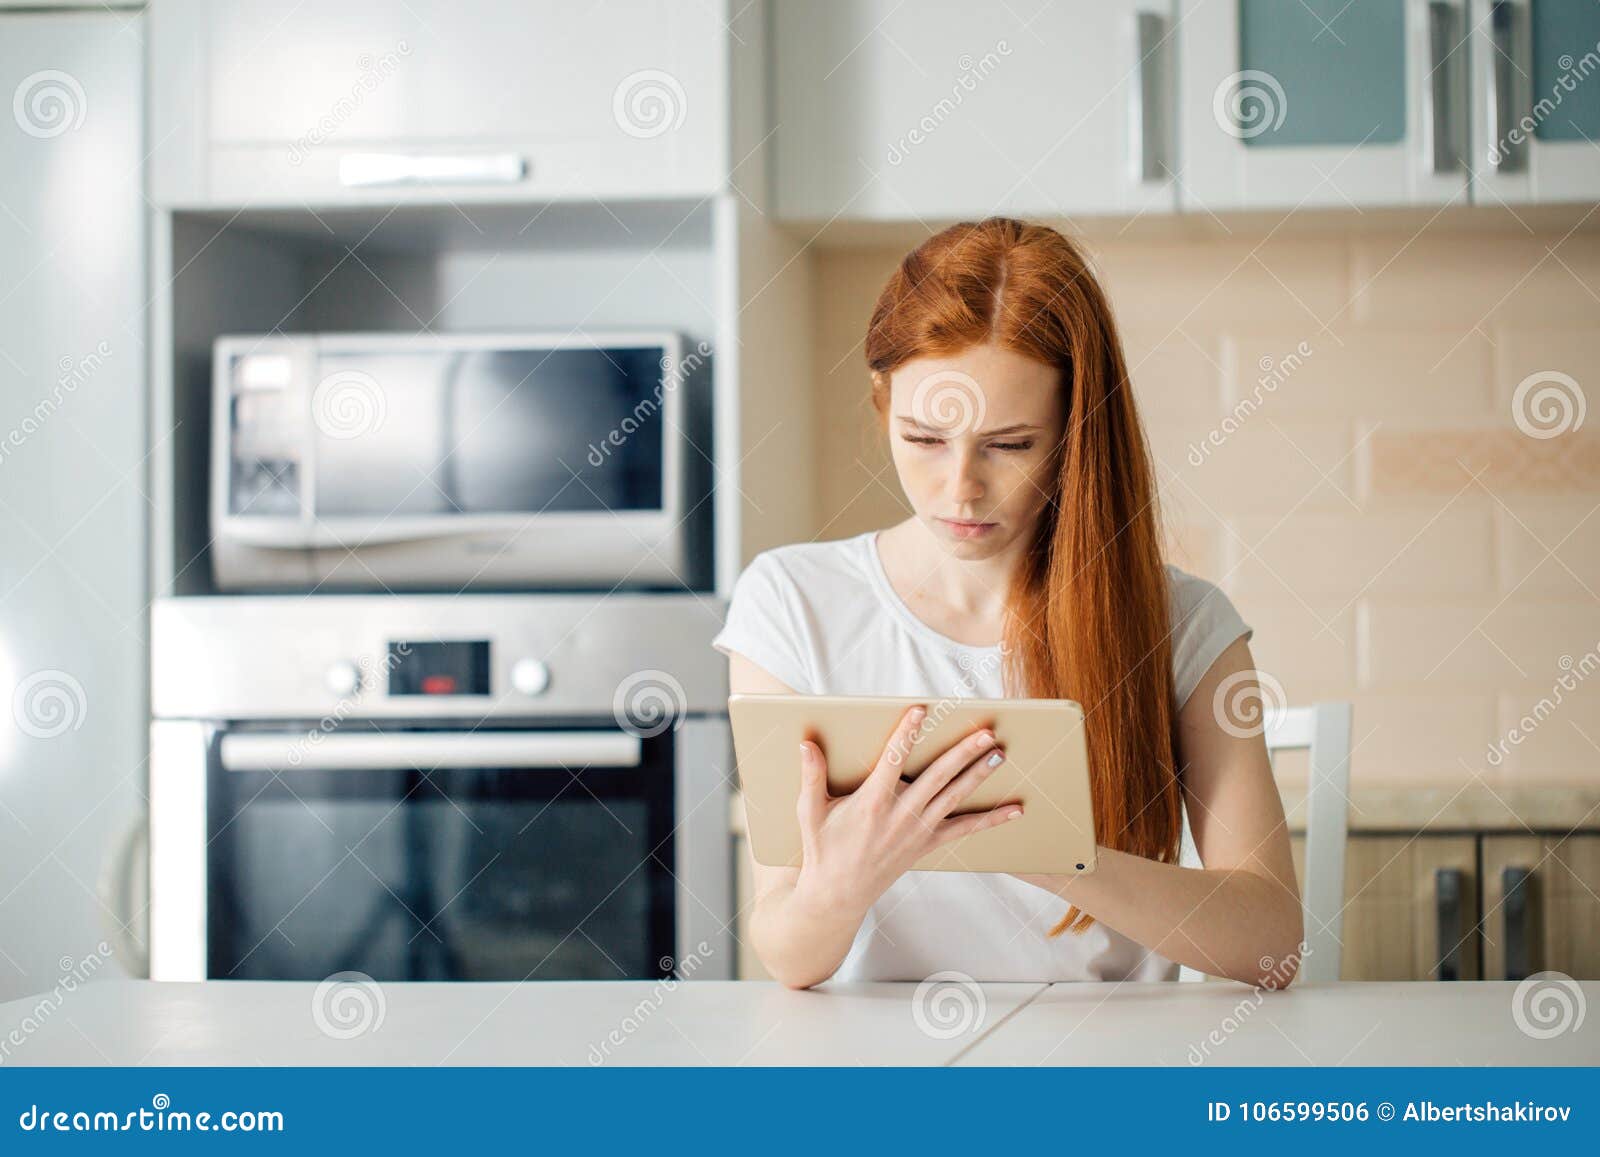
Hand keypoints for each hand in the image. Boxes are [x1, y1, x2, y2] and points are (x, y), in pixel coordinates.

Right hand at [791, 703, 1023, 917]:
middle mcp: (900, 815)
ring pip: (955, 797)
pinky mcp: (927, 844)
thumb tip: (807, 744)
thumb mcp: (810, 812)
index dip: (907, 733)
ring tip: (999, 753)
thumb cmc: (823, 849)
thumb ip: (812, 776)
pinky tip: (1014, 810)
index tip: (921, 710)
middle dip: (963, 752)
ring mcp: (918, 831)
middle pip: (938, 776)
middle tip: (985, 732)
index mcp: (871, 803)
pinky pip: (964, 830)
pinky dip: (991, 820)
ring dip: (979, 774)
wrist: (838, 895)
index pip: (893, 760)